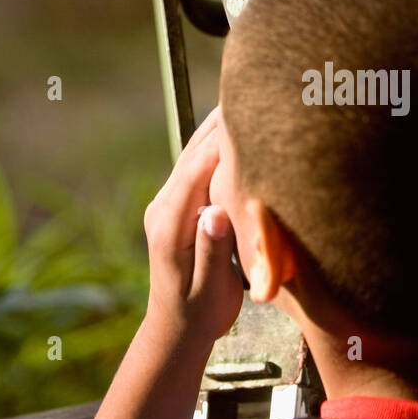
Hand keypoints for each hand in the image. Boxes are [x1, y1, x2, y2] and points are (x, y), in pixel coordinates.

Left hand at [142, 107, 242, 348]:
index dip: (224, 140)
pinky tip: (236, 128)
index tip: (251, 115)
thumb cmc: (199, 312)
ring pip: (194, 154)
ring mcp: (168, 204)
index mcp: (169, 224)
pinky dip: (216, 144)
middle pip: (194, 153)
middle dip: (222, 122)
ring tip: (246, 96)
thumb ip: (211, 249)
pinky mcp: (179, 205)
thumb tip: (215, 213)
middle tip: (253, 89)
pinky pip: (198, 165)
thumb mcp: (209, 289)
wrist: (177, 329)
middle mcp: (164, 207)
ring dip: (219, 127)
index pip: (198, 169)